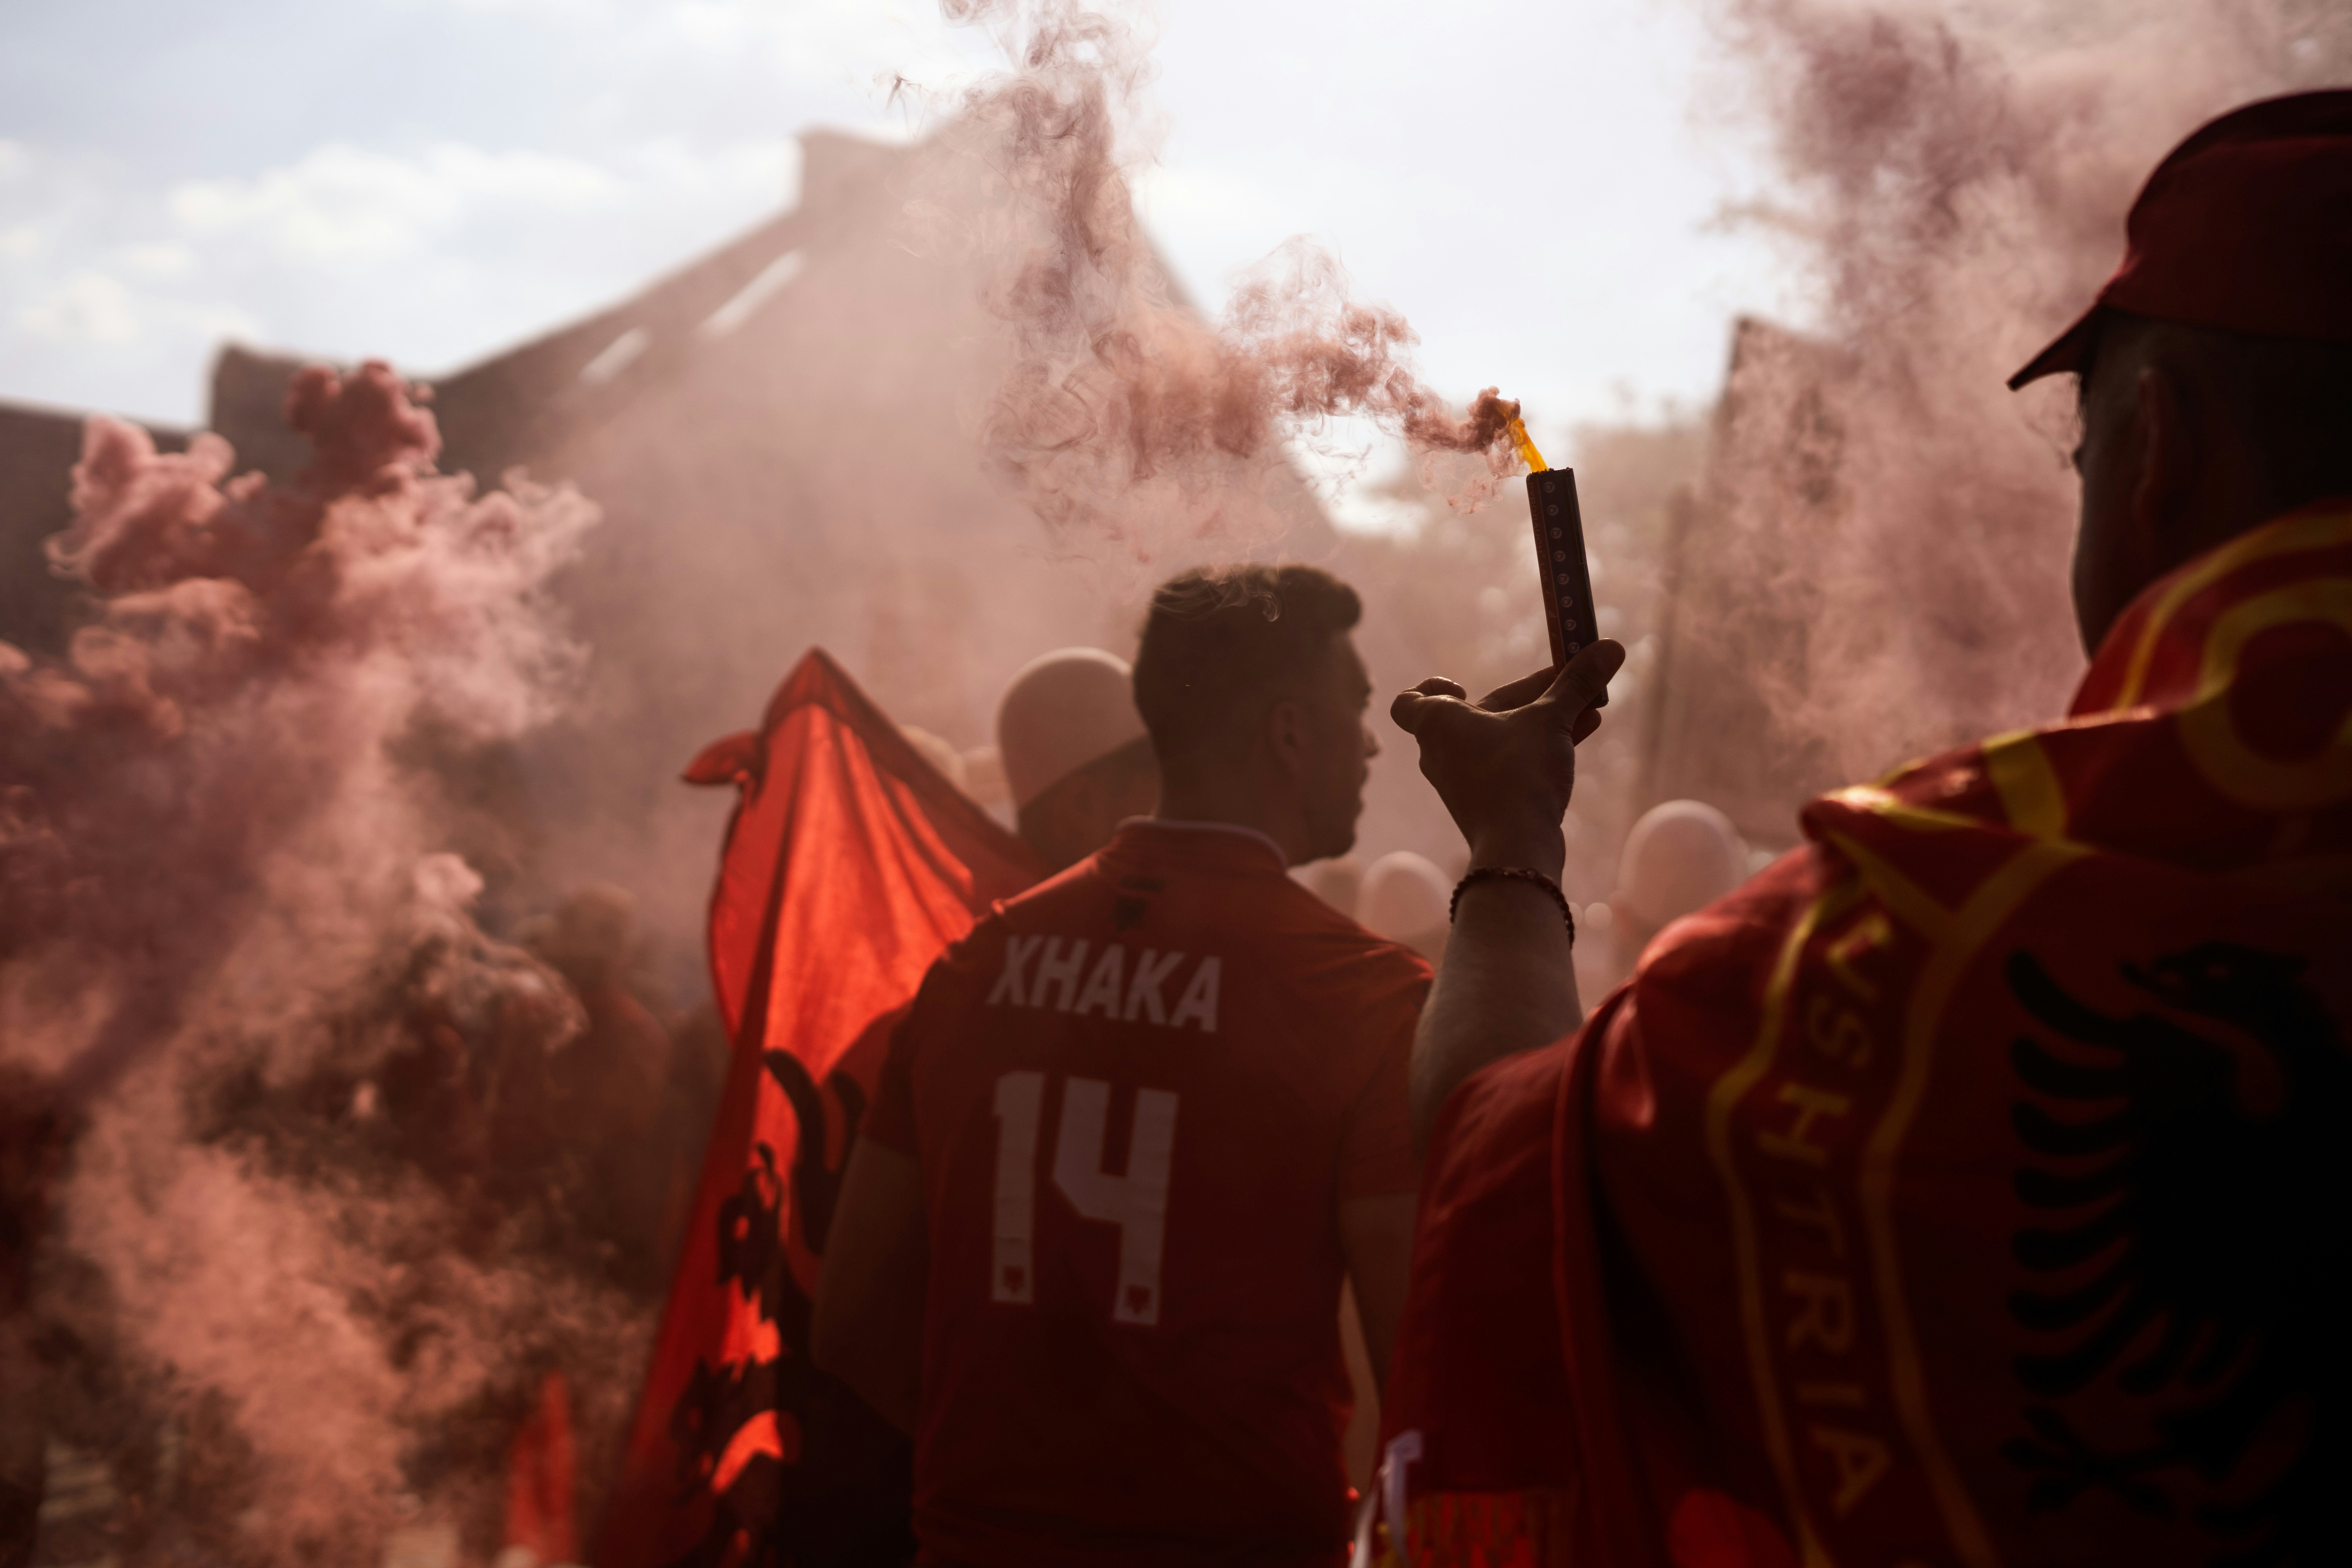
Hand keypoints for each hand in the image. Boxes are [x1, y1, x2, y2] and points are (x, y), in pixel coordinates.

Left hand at [1389, 642, 1624, 878]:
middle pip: (1481, 712)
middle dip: (1532, 694)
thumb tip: (1610, 647)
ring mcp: (1463, 779)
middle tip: (1573, 680)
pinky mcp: (1487, 802)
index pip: (1409, 701)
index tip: (1462, 686)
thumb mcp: (1551, 719)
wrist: (1517, 849)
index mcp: (1436, 724)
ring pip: (1503, 738)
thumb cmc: (1518, 775)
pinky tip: (1587, 727)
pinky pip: (1512, 763)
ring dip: (1545, 718)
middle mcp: (1441, 751)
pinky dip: (1542, 745)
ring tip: (1590, 704)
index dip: (1431, 687)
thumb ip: (1577, 684)